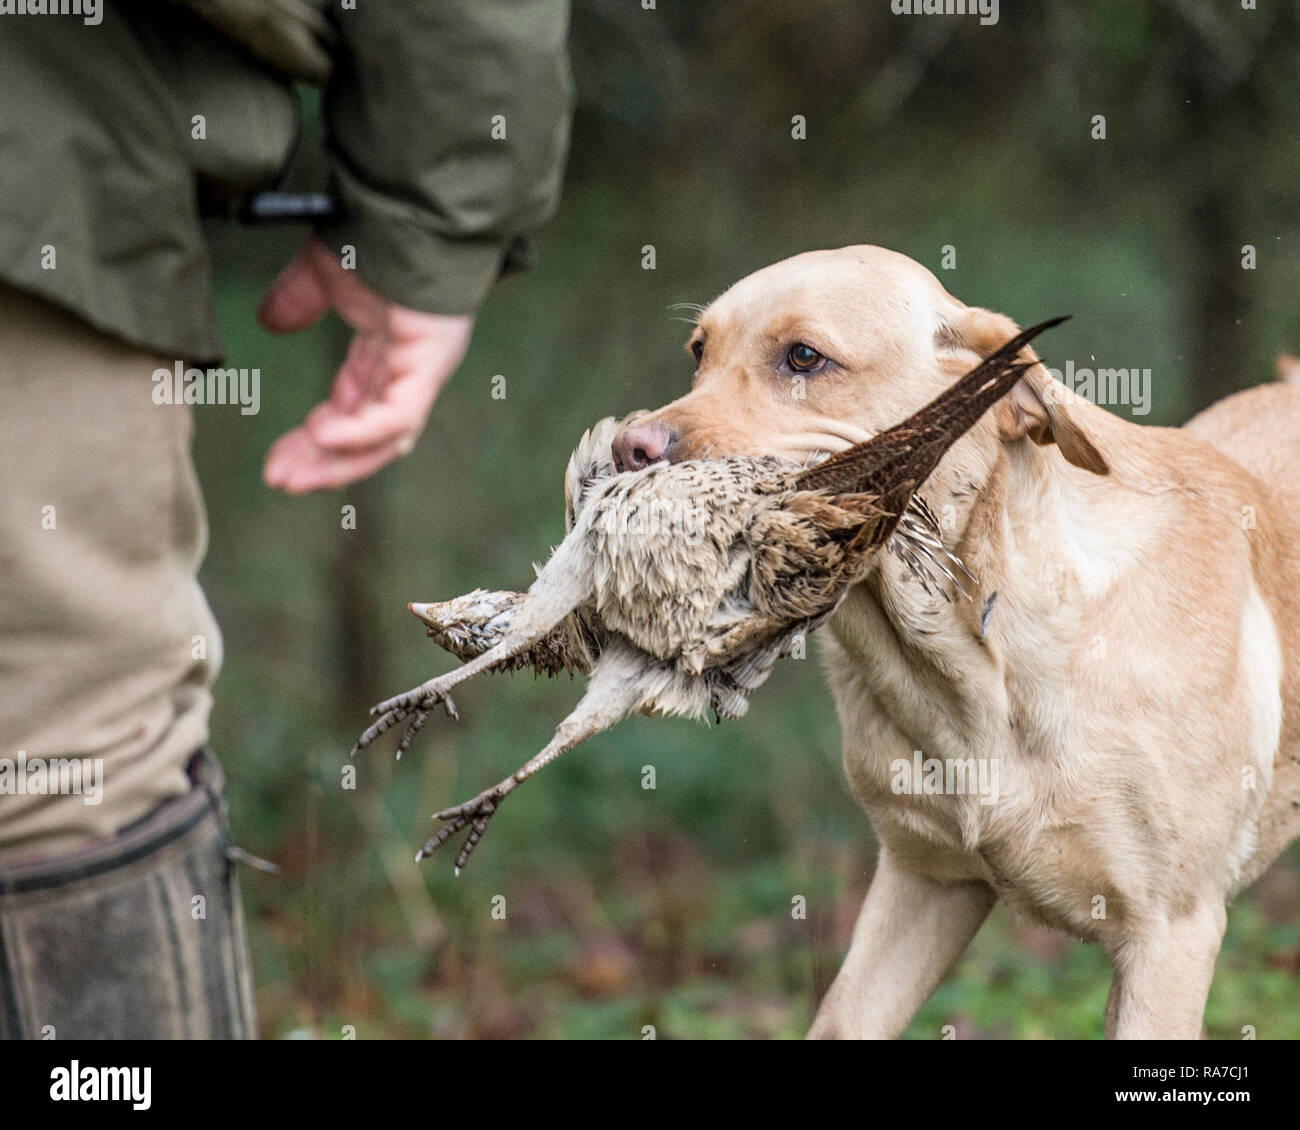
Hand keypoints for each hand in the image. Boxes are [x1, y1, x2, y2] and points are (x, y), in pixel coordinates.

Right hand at [258, 237, 473, 493]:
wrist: (404, 207)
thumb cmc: (372, 235)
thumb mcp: (321, 275)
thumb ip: (298, 300)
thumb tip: (271, 322)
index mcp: (382, 359)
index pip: (349, 417)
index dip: (314, 445)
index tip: (274, 464)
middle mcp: (404, 374)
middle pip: (367, 440)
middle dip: (323, 465)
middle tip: (280, 481)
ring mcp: (420, 371)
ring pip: (384, 440)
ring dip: (339, 461)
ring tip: (295, 473)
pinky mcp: (428, 364)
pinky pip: (398, 414)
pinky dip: (362, 432)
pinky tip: (322, 437)